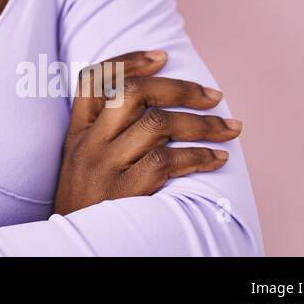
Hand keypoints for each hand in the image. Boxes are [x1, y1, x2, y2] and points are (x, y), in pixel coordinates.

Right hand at [52, 50, 242, 215]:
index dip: (129, 61)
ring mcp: (105, 166)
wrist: (71, 247)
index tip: (162, 56)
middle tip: (214, 96)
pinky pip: (168, 161)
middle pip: (133, 93)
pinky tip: (218, 158)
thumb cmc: (86, 206)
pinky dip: (200, 156)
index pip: (93, 79)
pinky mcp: (126, 191)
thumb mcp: (80, 163)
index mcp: (75, 132)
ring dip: (202, 124)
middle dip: (180, 88)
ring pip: (158, 124)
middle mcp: (88, 143)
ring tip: (231, 129)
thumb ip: (101, 134)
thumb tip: (149, 106)